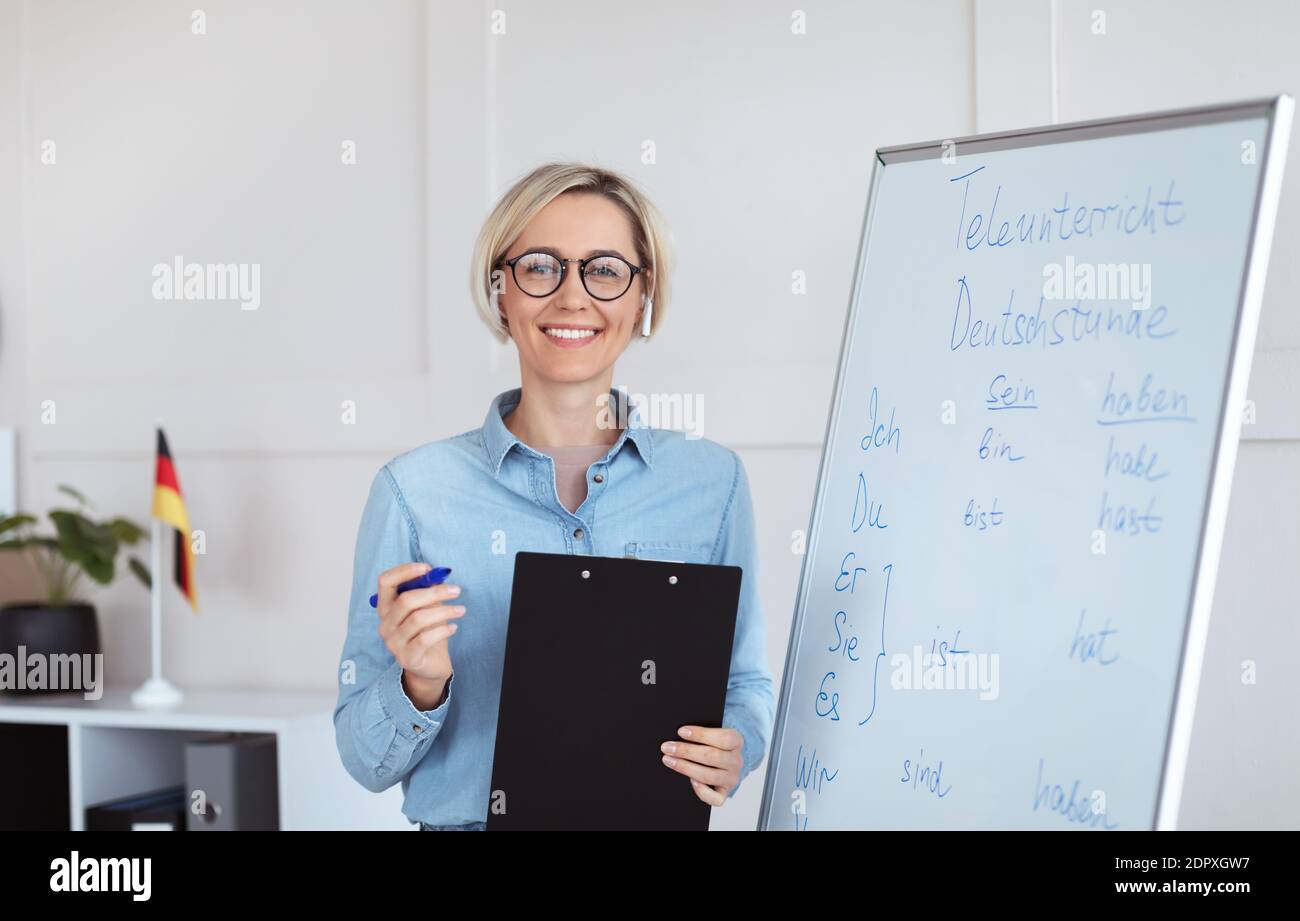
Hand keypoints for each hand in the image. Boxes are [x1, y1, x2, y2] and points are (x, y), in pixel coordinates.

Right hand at [374, 562, 465, 705]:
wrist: (430, 665)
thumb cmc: (427, 632)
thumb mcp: (427, 608)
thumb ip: (427, 592)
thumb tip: (438, 574)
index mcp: (386, 607)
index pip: (385, 582)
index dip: (404, 571)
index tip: (427, 568)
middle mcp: (385, 624)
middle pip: (405, 600)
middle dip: (434, 592)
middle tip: (456, 590)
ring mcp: (393, 643)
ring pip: (418, 619)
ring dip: (444, 611)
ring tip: (461, 610)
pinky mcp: (407, 658)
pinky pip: (425, 639)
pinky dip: (443, 630)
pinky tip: (454, 627)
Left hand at [660, 726, 743, 805]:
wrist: (727, 760)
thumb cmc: (716, 744)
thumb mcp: (715, 733)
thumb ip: (703, 733)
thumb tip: (681, 733)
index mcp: (737, 741)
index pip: (723, 738)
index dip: (701, 734)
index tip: (681, 732)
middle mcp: (736, 761)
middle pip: (712, 756)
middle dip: (686, 751)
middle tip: (667, 747)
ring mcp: (731, 778)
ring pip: (709, 775)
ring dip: (686, 767)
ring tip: (669, 760)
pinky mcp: (725, 792)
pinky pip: (715, 798)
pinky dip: (702, 791)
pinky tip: (691, 781)